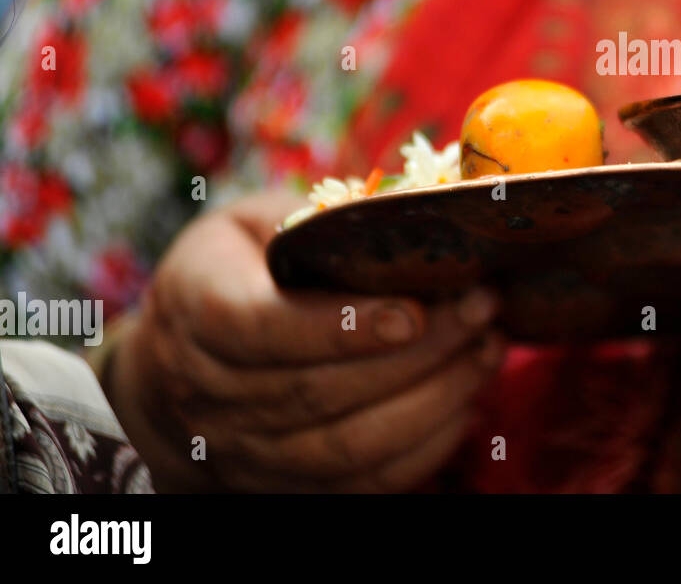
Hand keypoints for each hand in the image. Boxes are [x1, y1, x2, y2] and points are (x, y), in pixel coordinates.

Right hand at [105, 191, 502, 491]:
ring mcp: (247, 450)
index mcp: (197, 309)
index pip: (261, 328)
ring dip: (435, 397)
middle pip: (320, 390)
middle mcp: (210, 393)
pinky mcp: (288, 485)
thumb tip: (415, 212)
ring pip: (350, 445)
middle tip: (482, 308)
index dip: (340, 326)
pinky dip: (427, 443)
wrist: (175, 367)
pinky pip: (367, 482)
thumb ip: (316, 223)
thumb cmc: (232, 272)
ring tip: (488, 347)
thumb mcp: (252, 225)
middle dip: (418, 352)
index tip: (411, 310)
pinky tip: (468, 397)